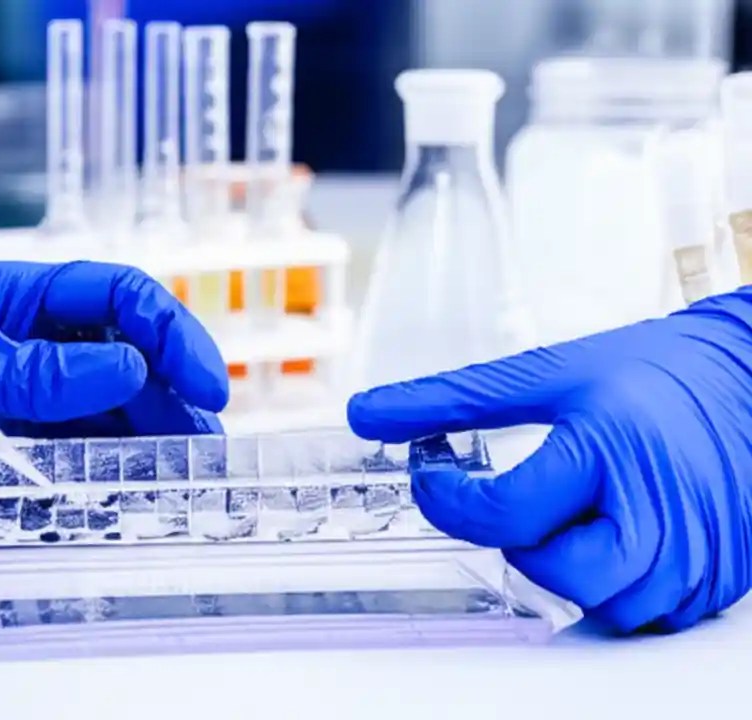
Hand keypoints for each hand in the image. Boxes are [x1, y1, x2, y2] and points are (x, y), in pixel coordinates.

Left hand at [0, 261, 228, 559]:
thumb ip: (24, 368)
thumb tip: (122, 368)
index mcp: (1, 303)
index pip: (109, 300)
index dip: (165, 332)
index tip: (201, 378)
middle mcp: (13, 357)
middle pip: (120, 368)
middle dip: (171, 399)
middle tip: (205, 445)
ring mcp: (3, 416)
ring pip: (98, 428)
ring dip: (141, 451)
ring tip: (176, 483)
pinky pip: (59, 481)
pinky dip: (93, 494)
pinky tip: (115, 508)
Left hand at [347, 291, 751, 633]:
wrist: (751, 372)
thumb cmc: (655, 369)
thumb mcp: (545, 372)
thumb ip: (450, 399)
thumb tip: (368, 414)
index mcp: (606, 449)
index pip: (505, 512)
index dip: (449, 502)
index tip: (434, 479)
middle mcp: (658, 507)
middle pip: (560, 573)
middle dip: (521, 544)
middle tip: (517, 504)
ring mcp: (696, 548)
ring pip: (606, 604)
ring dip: (570, 570)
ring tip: (569, 515)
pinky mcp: (718, 572)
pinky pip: (651, 611)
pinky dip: (618, 586)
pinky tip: (608, 536)